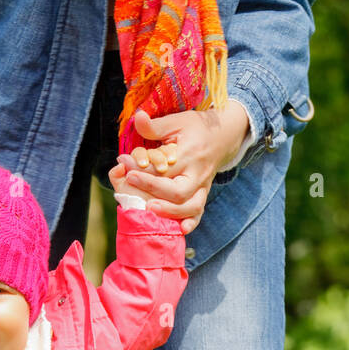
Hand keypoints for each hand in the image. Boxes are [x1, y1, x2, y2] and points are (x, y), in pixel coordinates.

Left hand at [117, 102, 250, 234]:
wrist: (224, 135)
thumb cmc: (196, 127)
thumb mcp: (177, 121)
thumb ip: (155, 126)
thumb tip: (137, 118)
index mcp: (190, 153)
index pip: (165, 166)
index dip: (143, 167)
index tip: (123, 162)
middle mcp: (198, 173)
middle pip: (177, 190)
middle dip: (153, 189)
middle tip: (131, 182)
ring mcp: (203, 185)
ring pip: (190, 206)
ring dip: (171, 212)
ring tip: (149, 209)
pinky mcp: (204, 193)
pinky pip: (200, 212)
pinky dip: (192, 222)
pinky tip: (180, 230)